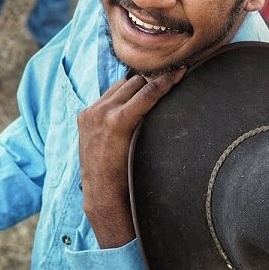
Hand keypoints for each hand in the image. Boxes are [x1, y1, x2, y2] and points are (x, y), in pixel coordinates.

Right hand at [77, 68, 185, 248]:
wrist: (102, 198)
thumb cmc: (110, 179)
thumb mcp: (104, 149)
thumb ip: (114, 131)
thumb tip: (139, 121)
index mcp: (88, 116)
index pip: (117, 89)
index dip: (140, 81)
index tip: (162, 73)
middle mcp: (93, 111)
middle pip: (127, 83)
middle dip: (149, 78)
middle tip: (176, 71)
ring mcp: (102, 114)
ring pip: (135, 84)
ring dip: (155, 80)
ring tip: (180, 73)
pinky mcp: (116, 121)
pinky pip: (145, 94)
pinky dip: (163, 84)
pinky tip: (179, 76)